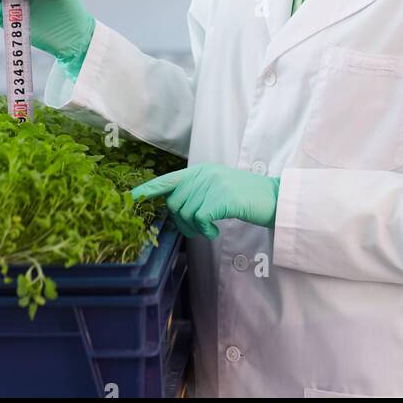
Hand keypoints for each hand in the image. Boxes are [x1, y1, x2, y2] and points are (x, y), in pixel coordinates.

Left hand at [130, 163, 280, 239]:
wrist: (273, 198)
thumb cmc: (245, 198)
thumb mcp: (218, 188)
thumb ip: (197, 193)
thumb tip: (176, 210)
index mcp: (200, 171)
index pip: (167, 180)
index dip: (147, 190)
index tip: (129, 198)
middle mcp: (203, 174)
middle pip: (174, 204)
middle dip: (181, 222)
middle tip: (199, 229)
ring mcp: (212, 184)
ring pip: (186, 214)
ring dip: (195, 228)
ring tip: (210, 228)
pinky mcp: (221, 197)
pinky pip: (200, 219)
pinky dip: (205, 230)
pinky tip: (215, 231)